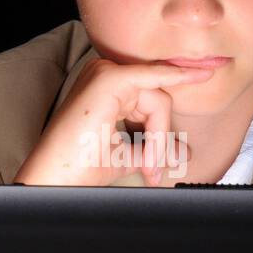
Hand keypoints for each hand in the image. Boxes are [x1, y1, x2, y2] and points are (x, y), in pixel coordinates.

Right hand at [12, 56, 214, 186]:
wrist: (55, 179)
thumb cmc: (81, 168)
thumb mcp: (126, 156)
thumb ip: (153, 148)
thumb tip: (184, 152)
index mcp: (107, 87)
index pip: (152, 99)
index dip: (166, 124)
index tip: (192, 108)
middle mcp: (104, 73)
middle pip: (158, 98)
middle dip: (161, 138)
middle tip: (153, 173)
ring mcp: (105, 73)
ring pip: (159, 100)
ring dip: (159, 138)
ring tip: (147, 169)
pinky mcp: (109, 79)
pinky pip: (155, 82)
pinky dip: (171, 93)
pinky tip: (196, 78)